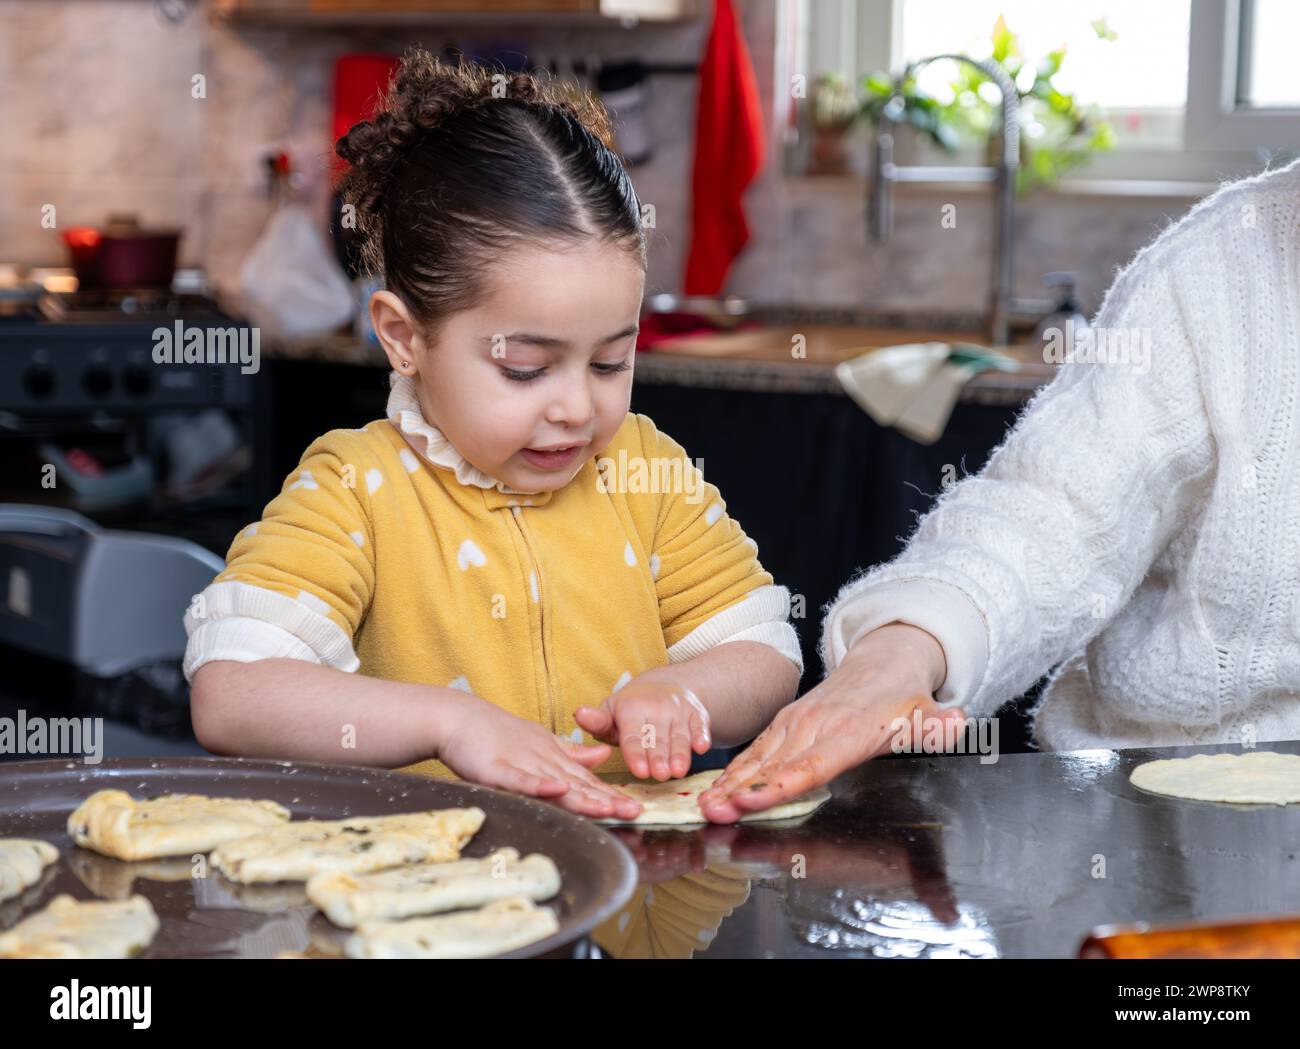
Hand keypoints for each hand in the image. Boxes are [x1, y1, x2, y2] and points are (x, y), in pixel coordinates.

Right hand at [437, 694, 641, 819]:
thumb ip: (570, 753)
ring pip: (557, 784)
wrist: (459, 718)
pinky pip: (521, 779)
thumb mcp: (540, 742)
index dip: (611, 795)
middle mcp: (544, 762)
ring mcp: (522, 764)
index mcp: (554, 760)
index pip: (588, 781)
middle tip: (636, 812)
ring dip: (583, 797)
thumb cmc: (496, 734)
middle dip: (608, 800)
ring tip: (609, 807)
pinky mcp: (498, 769)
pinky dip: (539, 785)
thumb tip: (603, 757)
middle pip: (579, 785)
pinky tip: (558, 789)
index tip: (637, 808)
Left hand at [573, 671, 711, 780]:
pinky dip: (702, 735)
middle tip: (659, 774)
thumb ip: (597, 721)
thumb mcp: (611, 712)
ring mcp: (679, 709)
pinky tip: (703, 747)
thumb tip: (579, 714)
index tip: (639, 770)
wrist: (665, 686)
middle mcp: (657, 707)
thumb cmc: (632, 710)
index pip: (633, 735)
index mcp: (632, 708)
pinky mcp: (697, 713)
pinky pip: (701, 725)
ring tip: (678, 771)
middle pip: (657, 738)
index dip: (636, 754)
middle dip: (658, 756)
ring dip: (680, 753)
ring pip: (679, 735)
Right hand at [698, 623, 964, 822]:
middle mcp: (816, 724)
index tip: (753, 799)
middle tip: (712, 810)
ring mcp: (797, 721)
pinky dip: (733, 769)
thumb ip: (942, 726)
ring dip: (729, 782)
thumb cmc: (904, 698)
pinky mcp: (786, 723)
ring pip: (759, 757)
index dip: (781, 784)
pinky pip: (756, 749)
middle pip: (775, 764)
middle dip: (741, 789)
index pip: (812, 763)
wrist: (882, 661)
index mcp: (850, 730)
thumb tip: (958, 723)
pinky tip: (714, 789)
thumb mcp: (930, 714)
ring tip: (704, 805)